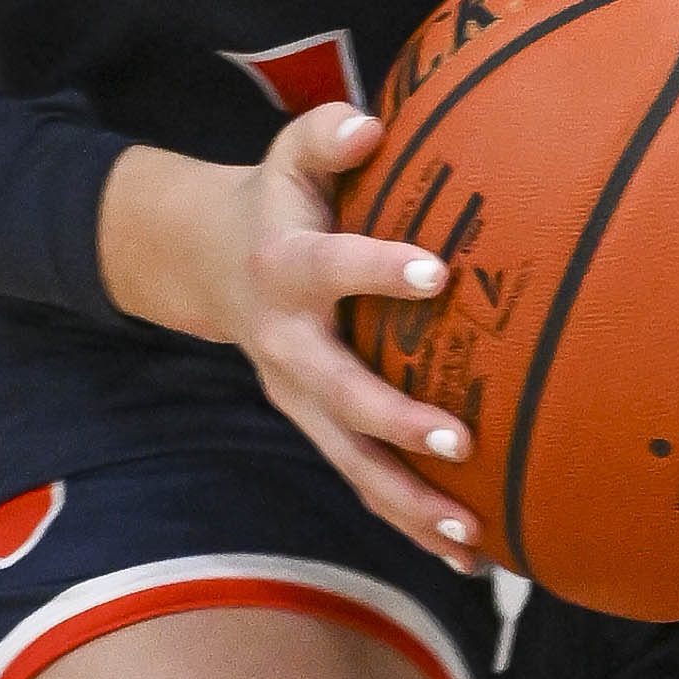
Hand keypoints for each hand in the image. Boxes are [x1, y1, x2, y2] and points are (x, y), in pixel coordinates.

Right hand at [99, 103, 484, 558]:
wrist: (206, 266)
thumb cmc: (277, 203)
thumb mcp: (287, 156)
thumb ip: (325, 136)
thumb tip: (368, 122)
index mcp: (285, 271)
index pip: (329, 268)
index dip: (376, 269)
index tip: (435, 271)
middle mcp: (289, 347)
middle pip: (339, 394)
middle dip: (396, 421)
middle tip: (458, 438)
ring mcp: (300, 399)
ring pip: (352, 461)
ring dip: (409, 501)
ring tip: (471, 532)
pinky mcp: (319, 430)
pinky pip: (365, 483)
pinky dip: (412, 523)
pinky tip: (470, 555)